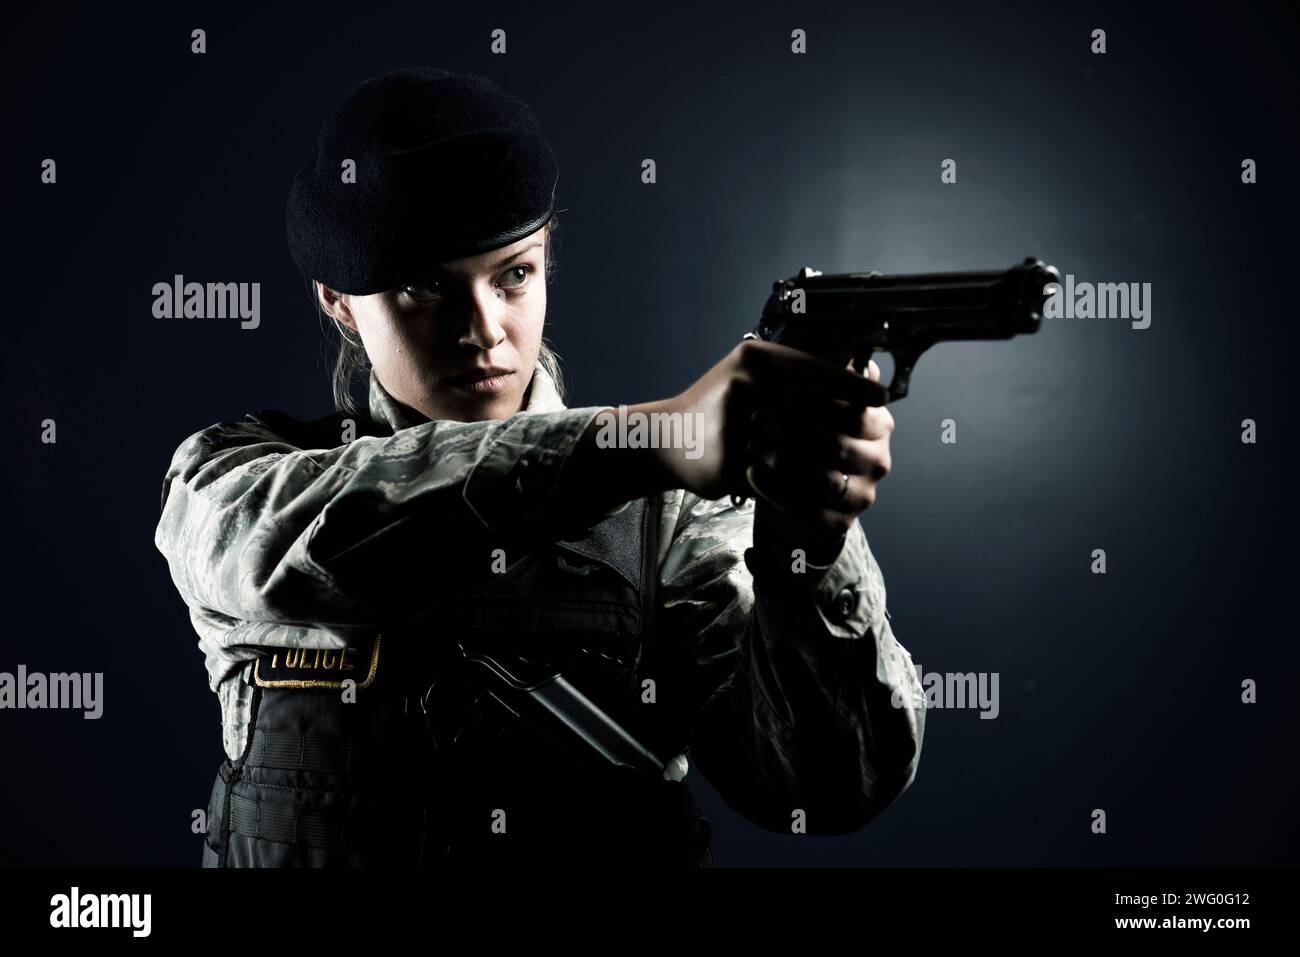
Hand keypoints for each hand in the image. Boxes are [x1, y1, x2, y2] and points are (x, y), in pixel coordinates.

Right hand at [650, 339, 886, 501]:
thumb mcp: (753, 374)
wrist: (667, 440)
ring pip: (800, 444)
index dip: (851, 383)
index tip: (882, 395)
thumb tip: (851, 356)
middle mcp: (744, 386)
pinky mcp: (731, 463)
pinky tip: (824, 480)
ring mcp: (736, 426)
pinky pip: (778, 474)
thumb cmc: (718, 406)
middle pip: (814, 407)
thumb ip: (795, 368)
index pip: (814, 369)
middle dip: (847, 420)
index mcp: (753, 360)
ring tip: (856, 456)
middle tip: (880, 426)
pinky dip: (802, 479)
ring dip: (829, 452)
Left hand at [746, 353, 893, 559]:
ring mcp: (861, 492)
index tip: (780, 394)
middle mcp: (878, 457)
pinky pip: (809, 511)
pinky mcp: (838, 521)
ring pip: (823, 480)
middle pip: (837, 445)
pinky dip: (773, 490)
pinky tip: (751, 472)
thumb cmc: (776, 420)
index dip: (815, 404)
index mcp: (875, 419)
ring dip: (780, 459)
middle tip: (758, 420)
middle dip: (791, 432)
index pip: (857, 411)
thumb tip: (846, 351)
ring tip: (753, 445)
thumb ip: (818, 367)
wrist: (756, 471)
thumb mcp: (790, 382)